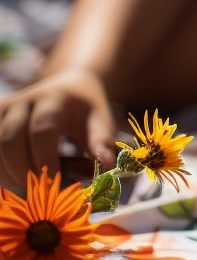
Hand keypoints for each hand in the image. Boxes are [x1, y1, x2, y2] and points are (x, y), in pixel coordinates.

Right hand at [0, 69, 116, 190]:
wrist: (66, 86)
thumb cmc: (84, 108)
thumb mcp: (99, 118)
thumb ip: (101, 139)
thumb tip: (105, 164)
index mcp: (53, 98)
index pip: (42, 130)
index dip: (45, 159)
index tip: (54, 184)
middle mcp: (23, 101)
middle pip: (11, 140)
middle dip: (23, 170)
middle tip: (40, 192)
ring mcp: (4, 110)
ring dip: (7, 174)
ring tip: (29, 189)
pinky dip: (0, 169)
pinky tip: (14, 182)